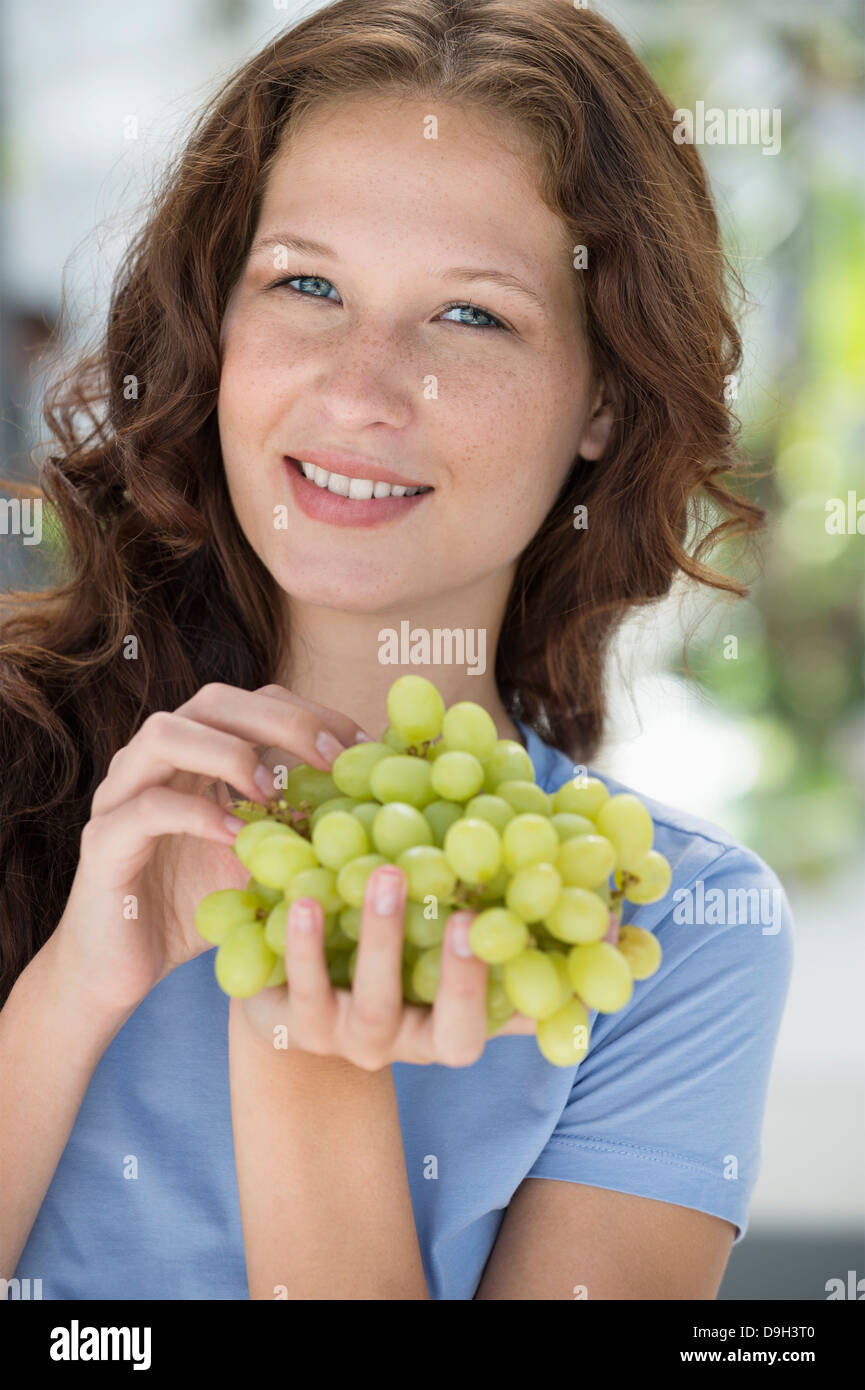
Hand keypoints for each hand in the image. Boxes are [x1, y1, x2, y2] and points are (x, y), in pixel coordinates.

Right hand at [50, 683, 368, 1014]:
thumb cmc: (194, 906)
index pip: (255, 701)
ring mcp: (121, 793)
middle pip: (212, 700)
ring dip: (229, 754)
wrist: (124, 967)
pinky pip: (147, 808)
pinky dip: (197, 816)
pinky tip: (236, 840)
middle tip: (331, 758)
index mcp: (196, 754)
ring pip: (164, 733)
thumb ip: (298, 830)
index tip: (361, 745)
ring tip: (272, 792)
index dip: (311, 712)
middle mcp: (154, 760)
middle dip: (279, 719)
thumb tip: (371, 815)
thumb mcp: (260, 862)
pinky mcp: (103, 840)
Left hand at [241, 862, 536, 1068]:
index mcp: (456, 1028)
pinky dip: (305, 945)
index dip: (535, 991)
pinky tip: (306, 900)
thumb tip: (597, 910)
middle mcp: (411, 1044)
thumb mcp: (439, 955)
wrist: (289, 1006)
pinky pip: (304, 988)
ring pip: (378, 1005)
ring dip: (386, 939)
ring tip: (387, 875)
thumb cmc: (385, 966)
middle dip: (465, 981)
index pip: (512, 1019)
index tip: (561, 936)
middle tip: (469, 917)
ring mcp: (351, 1041)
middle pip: (454, 1034)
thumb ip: (502, 937)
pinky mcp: (293, 1025)